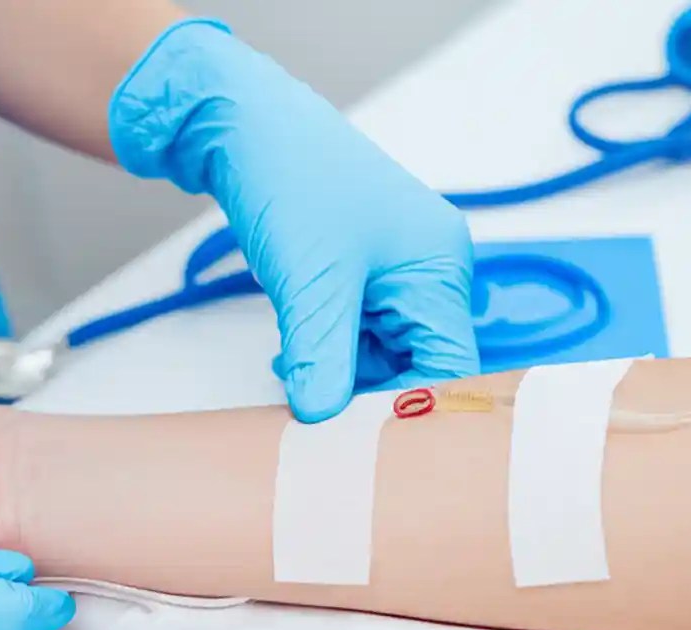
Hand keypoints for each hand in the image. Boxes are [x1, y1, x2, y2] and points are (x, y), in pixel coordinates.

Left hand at [111, 19, 478, 421]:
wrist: (240, 124)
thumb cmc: (290, 180)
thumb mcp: (309, 282)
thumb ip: (322, 357)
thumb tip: (323, 421)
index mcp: (439, 269)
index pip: (450, 365)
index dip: (412, 408)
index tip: (364, 445)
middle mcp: (429, 270)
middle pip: (418, 363)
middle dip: (367, 392)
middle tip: (318, 418)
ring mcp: (394, 269)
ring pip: (381, 351)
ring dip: (338, 370)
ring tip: (293, 371)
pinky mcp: (358, 270)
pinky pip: (355, 328)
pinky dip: (325, 347)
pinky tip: (290, 352)